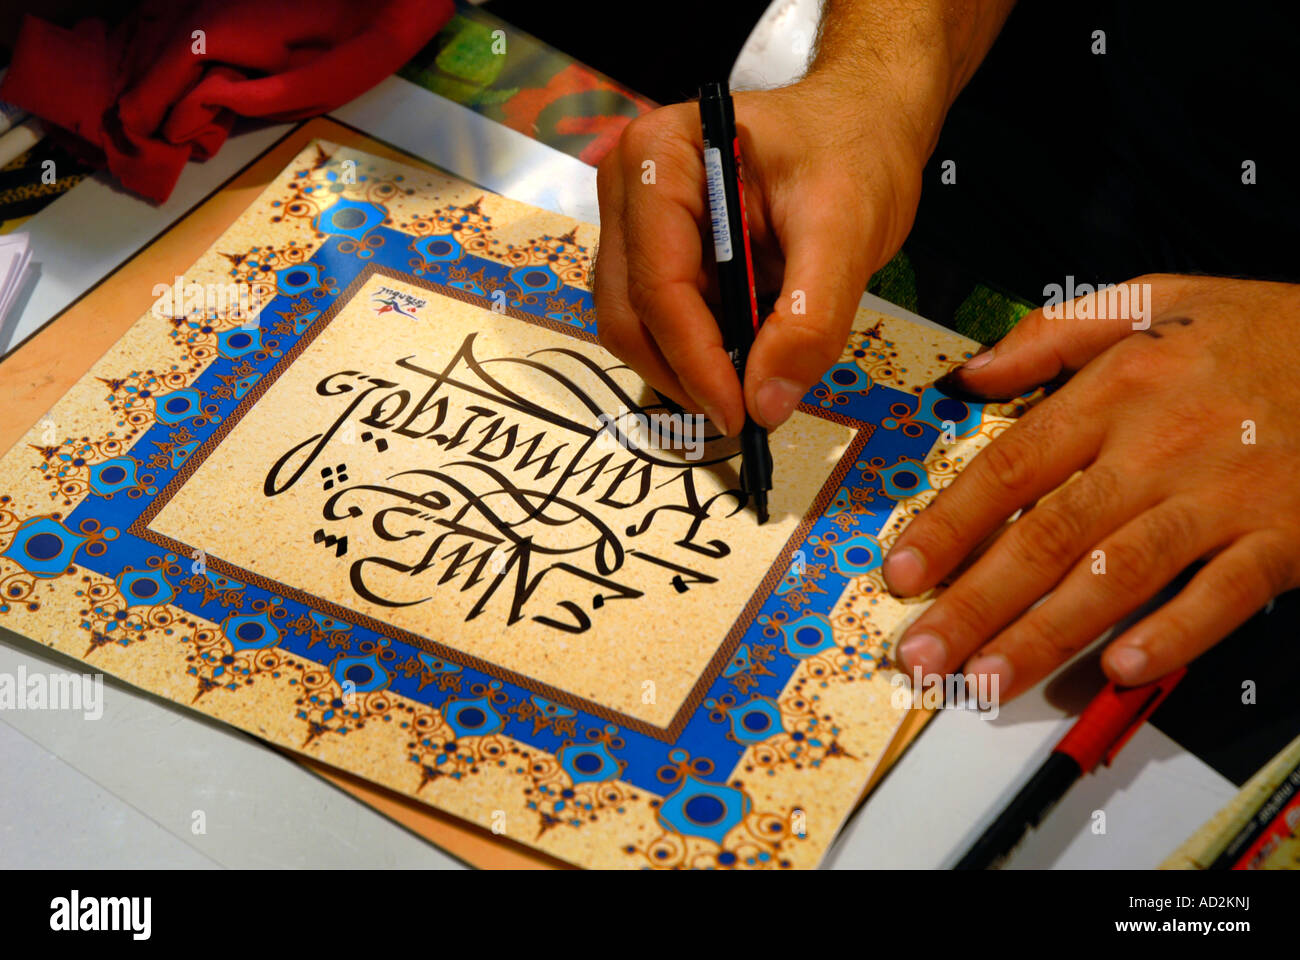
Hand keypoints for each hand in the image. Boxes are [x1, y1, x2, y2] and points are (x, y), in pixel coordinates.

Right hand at [593, 77, 927, 434]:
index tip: (741, 415)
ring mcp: (633, 224)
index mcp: (659, 157)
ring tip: (755, 380)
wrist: (859, 126)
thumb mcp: (847, 230)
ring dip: (690, 369)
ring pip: (635, 328)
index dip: (696, 360)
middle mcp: (628, 188)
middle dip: (685, 374)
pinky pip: (657, 324)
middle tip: (748, 414)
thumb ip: (810, 318)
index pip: (658, 284)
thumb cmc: (852, 151)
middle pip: (628, 314)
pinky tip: (745, 354)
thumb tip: (766, 403)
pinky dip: (697, 355)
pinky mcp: (651, 254)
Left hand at [887, 274, 1299, 698]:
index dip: (950, 525)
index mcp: (1118, 390)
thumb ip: (1050, 335)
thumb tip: (970, 375)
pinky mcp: (1283, 537)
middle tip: (924, 651)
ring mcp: (1223, 497)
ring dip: (1048, 633)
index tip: (902, 572)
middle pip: (1050, 533)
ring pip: (1119, 574)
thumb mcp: (1150, 299)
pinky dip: (1173, 633)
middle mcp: (1160, 447)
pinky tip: (1121, 667)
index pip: (1012, 466)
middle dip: (976, 600)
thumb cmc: (1259, 330)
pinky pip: (1223, 595)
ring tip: (988, 677)